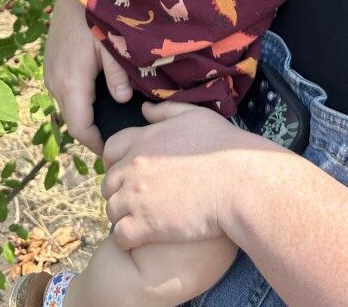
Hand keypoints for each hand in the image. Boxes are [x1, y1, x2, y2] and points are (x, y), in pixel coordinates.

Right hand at [43, 0, 133, 153]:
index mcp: (71, 82)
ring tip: (114, 118)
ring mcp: (50, 72)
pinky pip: (66, 91)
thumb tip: (123, 102)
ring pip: (69, 105)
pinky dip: (81, 99)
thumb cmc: (98, 15)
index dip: (96, 144)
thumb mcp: (114, 46)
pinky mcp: (52, 63)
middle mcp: (55, 81)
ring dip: (87, 114)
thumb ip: (117, 76)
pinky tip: (102, 95)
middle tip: (121, 137)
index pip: (80, 128)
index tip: (115, 152)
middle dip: (94, 131)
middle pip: (74, 119)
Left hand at [102, 100, 275, 250]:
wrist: (239, 183)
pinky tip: (144, 237)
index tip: (130, 172)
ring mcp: (137, 197)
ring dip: (123, 215)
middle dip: (119, 190)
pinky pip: (120, 236)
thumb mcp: (195, 116)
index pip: (110, 149)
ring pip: (111, 210)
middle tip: (138, 199)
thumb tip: (144, 108)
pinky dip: (127, 239)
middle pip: (108, 182)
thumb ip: (166, 111)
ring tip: (142, 219)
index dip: (116, 161)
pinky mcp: (146, 226)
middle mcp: (134, 167)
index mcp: (144, 140)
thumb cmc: (223, 148)